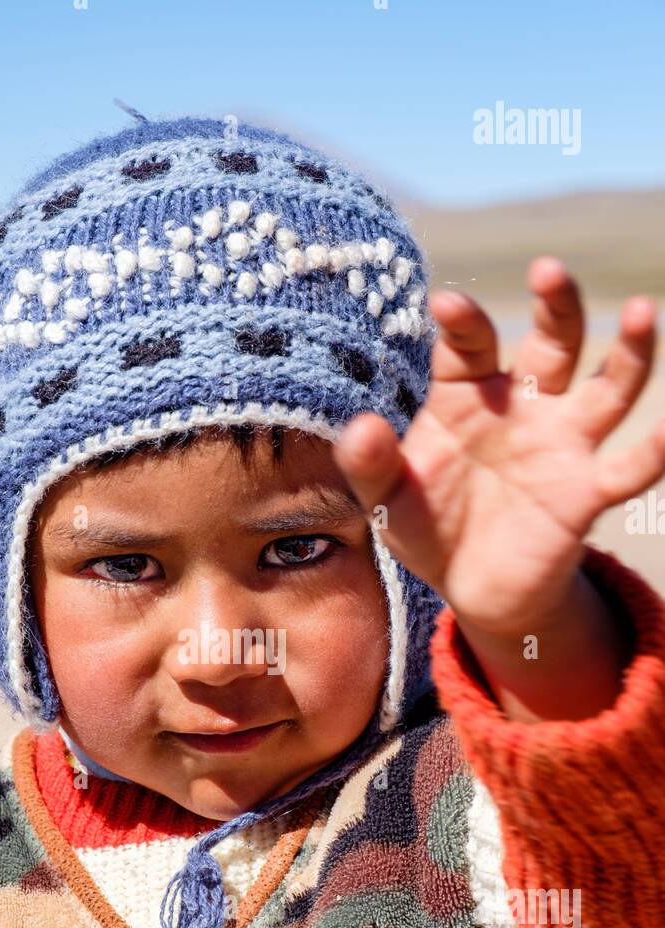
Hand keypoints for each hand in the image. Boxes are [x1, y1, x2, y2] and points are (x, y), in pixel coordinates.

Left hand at [333, 257, 663, 639]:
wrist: (472, 590)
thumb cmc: (427, 528)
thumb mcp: (385, 501)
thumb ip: (371, 465)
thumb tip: (359, 427)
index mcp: (468, 396)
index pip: (469, 345)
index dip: (461, 323)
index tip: (446, 305)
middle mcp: (524, 406)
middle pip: (550, 342)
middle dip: (556, 305)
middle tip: (549, 271)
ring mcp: (562, 444)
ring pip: (606, 387)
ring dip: (629, 351)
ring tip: (643, 311)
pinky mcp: (587, 492)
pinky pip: (629, 468)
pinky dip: (655, 451)